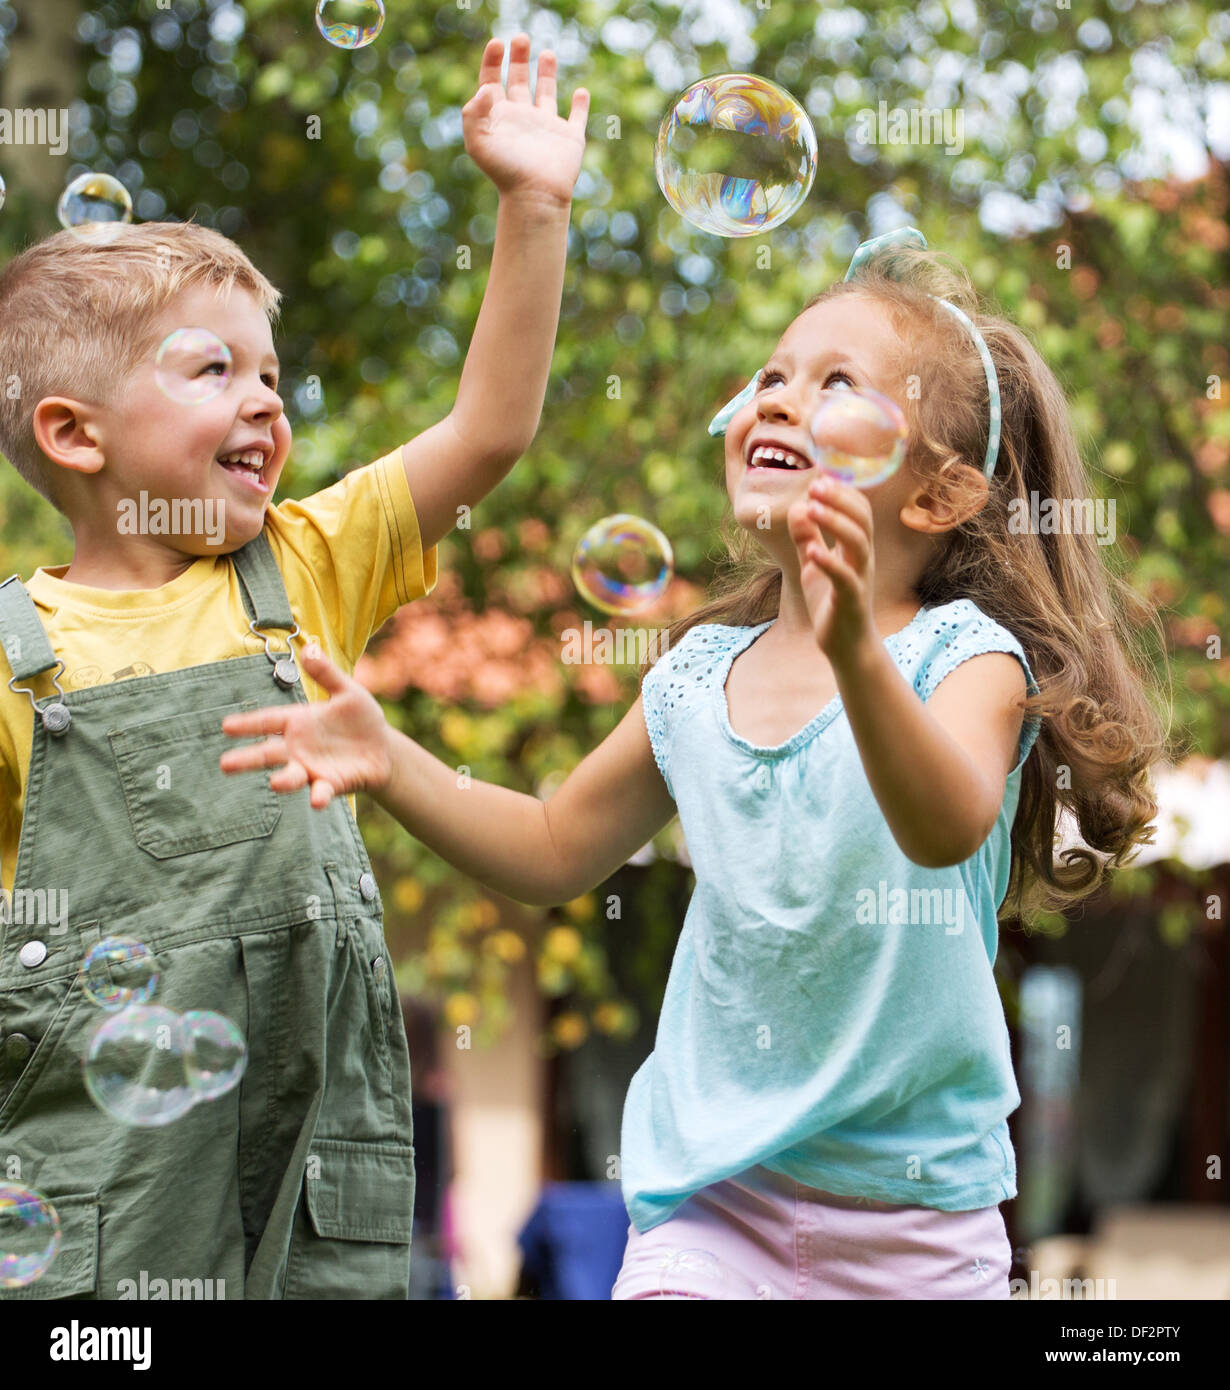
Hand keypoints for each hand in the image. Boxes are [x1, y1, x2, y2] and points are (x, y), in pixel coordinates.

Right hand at [219, 645, 392, 808]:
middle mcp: (299, 748)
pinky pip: (322, 790)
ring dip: (283, 780)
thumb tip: (309, 647)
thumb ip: (327, 673)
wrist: (384, 749)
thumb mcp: (347, 691)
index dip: (248, 723)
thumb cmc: (360, 719)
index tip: (226, 726)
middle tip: (225, 764)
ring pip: (291, 775)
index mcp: (298, 722)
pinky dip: (318, 795)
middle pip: (268, 753)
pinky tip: (317, 799)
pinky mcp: (331, 784)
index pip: (267, 721)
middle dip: (247, 759)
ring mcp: (313, 768)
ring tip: (274, 783)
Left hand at [461, 34, 588, 204]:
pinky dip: (580, 105)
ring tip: (546, 53)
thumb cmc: (505, 172)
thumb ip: (474, 112)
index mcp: (500, 118)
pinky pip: (576, 118)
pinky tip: (581, 92)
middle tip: (521, 38)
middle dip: (519, 59)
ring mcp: (547, 128)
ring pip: (546, 94)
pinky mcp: (569, 139)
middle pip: (518, 81)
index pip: (492, 82)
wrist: (535, 196)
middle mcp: (522, 119)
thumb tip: (487, 88)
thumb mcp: (477, 141)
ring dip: (546, 73)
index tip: (497, 44)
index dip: (492, 61)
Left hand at [787, 476, 877, 663]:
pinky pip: (845, 577)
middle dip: (840, 499)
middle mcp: (862, 558)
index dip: (841, 491)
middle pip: (862, 519)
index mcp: (855, 547)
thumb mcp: (813, 564)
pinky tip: (812, 551)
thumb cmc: (830, 602)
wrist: (844, 645)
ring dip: (835, 522)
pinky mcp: (851, 599)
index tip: (818, 478)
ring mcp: (860, 578)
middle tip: (816, 486)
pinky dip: (829, 562)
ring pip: (858, 542)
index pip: (857, 509)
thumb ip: (806, 537)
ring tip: (813, 508)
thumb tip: (797, 508)